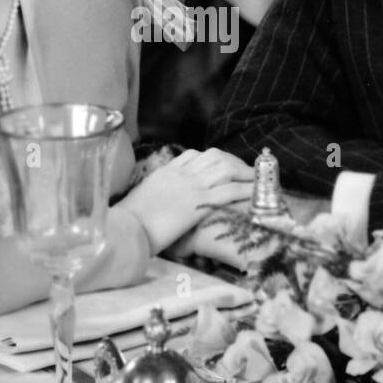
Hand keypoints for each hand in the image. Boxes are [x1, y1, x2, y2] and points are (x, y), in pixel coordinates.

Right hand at [118, 148, 253, 253]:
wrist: (125, 228)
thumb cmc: (129, 220)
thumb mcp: (143, 197)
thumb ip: (157, 192)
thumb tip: (161, 201)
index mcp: (166, 171)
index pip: (194, 155)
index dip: (215, 159)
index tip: (226, 165)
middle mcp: (180, 174)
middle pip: (215, 157)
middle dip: (234, 162)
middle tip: (247, 172)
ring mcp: (190, 187)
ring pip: (225, 170)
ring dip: (245, 173)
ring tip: (258, 181)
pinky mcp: (196, 204)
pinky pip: (227, 192)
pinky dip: (244, 190)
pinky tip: (255, 194)